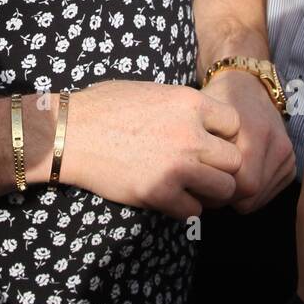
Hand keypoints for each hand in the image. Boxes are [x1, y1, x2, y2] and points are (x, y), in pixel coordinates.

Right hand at [60, 79, 242, 220]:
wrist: (68, 132)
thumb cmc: (103, 107)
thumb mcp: (150, 91)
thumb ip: (180, 106)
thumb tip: (201, 120)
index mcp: (189, 102)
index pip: (235, 124)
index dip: (223, 136)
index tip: (209, 143)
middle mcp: (190, 133)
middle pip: (235, 160)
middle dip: (222, 168)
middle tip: (204, 171)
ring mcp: (177, 165)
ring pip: (223, 189)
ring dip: (209, 192)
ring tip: (191, 188)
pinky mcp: (159, 192)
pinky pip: (194, 211)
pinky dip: (184, 208)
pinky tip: (168, 198)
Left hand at [203, 69, 294, 212]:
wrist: (248, 86)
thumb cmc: (220, 101)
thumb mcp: (205, 118)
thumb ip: (202, 148)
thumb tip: (195, 184)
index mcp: (256, 132)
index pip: (242, 184)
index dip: (218, 190)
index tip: (202, 182)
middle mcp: (278, 145)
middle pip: (251, 196)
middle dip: (227, 197)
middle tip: (208, 185)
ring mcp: (287, 155)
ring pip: (260, 198)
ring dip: (238, 198)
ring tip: (221, 180)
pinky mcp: (291, 164)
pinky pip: (268, 194)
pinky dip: (251, 194)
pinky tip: (236, 179)